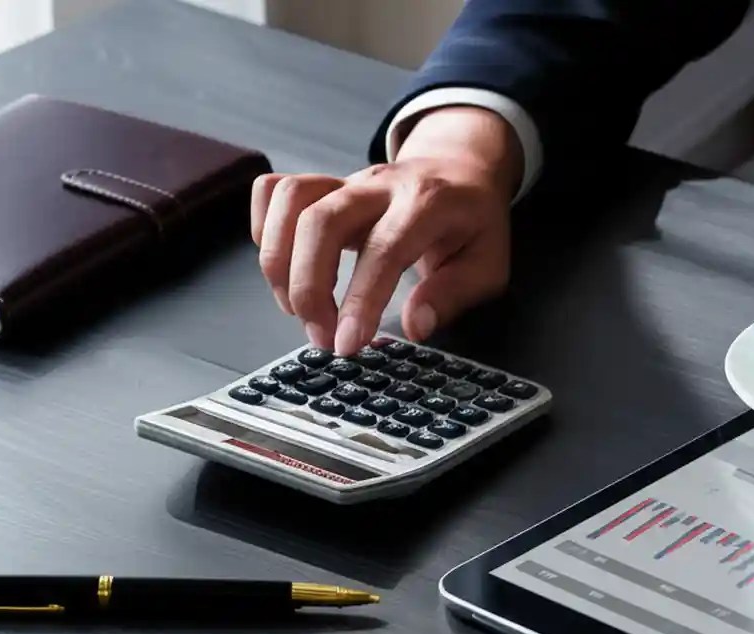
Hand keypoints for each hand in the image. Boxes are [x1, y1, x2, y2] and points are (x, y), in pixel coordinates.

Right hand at [249, 106, 521, 355]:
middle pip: (322, 221)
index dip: (362, 300)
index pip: (385, 249)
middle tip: (321, 337)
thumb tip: (416, 326)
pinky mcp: (322, 186)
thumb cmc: (473, 221)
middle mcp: (380, 186)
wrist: (461, 169)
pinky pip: (273, 190)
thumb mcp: (489, 264)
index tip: (347, 343)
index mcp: (429, 203)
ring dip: (279, 262)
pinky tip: (283, 267)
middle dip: (309, 288)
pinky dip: (264, 229)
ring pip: (290, 200)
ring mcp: (346, 181)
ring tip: (297, 309)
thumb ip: (454, 294)